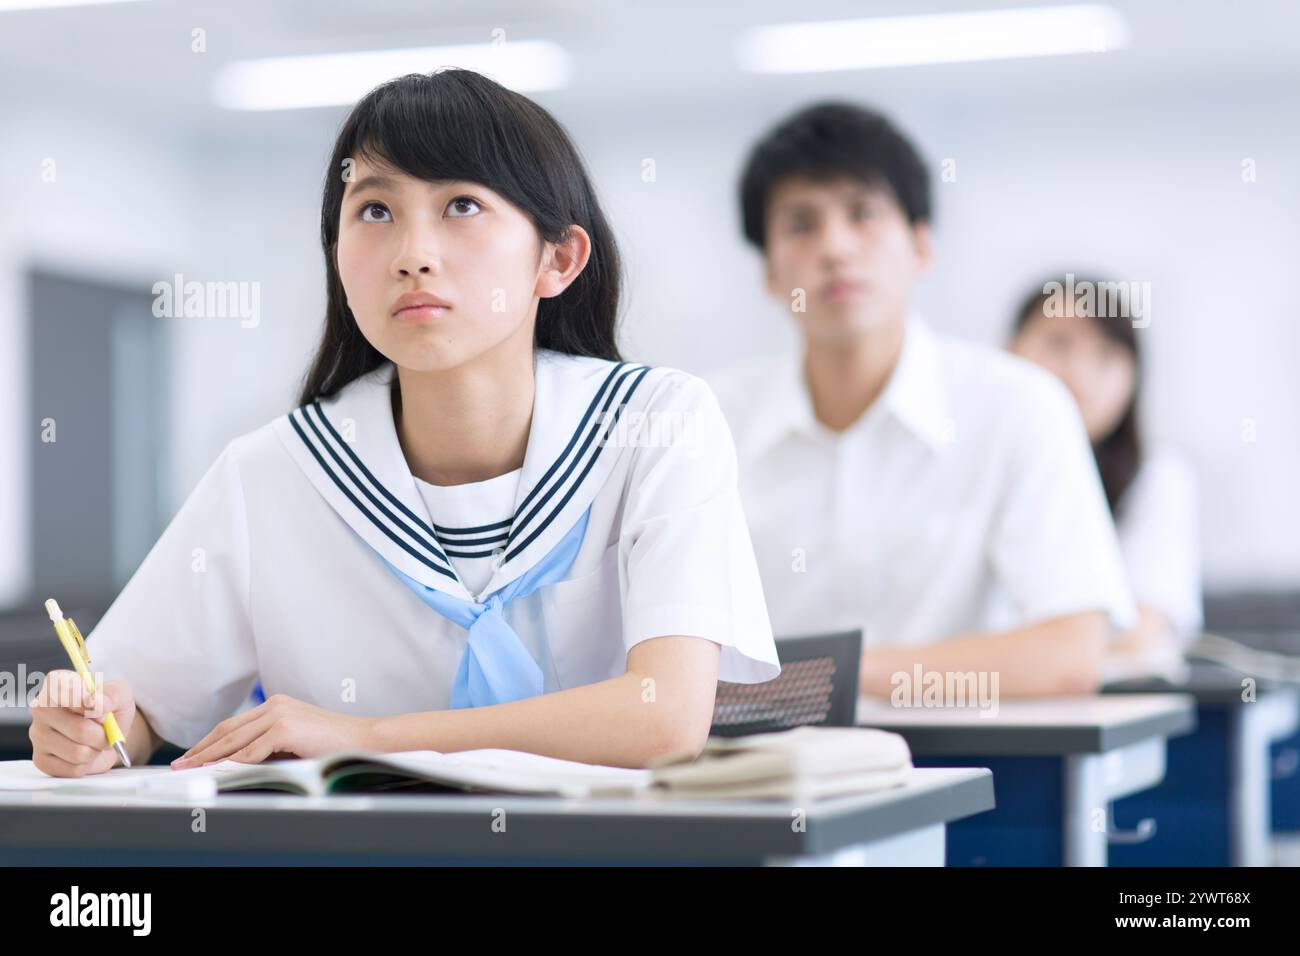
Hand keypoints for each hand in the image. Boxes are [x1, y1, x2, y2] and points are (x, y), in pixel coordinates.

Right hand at [29, 670, 134, 777]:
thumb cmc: (110, 709)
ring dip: (96, 750)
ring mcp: (37, 735)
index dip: (87, 705)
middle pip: (80, 729)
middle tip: (105, 730)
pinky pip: (73, 769)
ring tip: (94, 741)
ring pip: (77, 752)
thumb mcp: (120, 694)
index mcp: (57, 684)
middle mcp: (40, 708)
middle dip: (102, 734)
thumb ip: (112, 694)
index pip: (63, 692)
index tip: (103, 712)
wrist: (108, 733)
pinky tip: (84, 753)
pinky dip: (87, 764)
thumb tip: (99, 703)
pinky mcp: (40, 760)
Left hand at [171, 694, 377, 767]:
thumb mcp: (297, 742)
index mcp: (278, 705)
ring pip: (234, 740)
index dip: (210, 741)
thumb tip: (238, 763)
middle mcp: (275, 705)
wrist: (367, 739)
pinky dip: (232, 763)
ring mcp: (280, 714)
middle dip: (201, 749)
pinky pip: (252, 751)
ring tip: (190, 769)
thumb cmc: (337, 744)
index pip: (234, 724)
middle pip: (228, 730)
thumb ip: (270, 747)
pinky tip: (217, 773)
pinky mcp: (286, 728)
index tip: (193, 755)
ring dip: (209, 757)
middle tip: (180, 764)